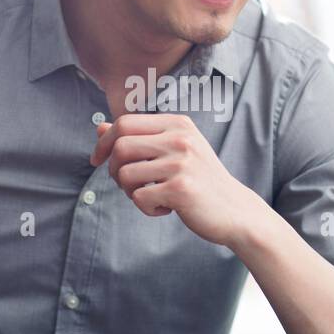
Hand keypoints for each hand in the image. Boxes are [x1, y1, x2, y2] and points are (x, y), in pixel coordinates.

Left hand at [89, 112, 265, 247]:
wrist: (235, 210)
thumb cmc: (200, 180)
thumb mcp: (174, 151)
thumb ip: (139, 138)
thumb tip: (100, 127)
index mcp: (178, 124)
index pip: (124, 123)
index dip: (104, 142)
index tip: (98, 160)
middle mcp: (180, 139)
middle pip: (120, 146)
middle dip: (113, 169)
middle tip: (127, 185)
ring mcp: (181, 163)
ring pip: (124, 174)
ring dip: (129, 192)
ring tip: (151, 196)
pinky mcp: (180, 189)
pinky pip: (139, 198)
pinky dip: (146, 208)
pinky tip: (166, 208)